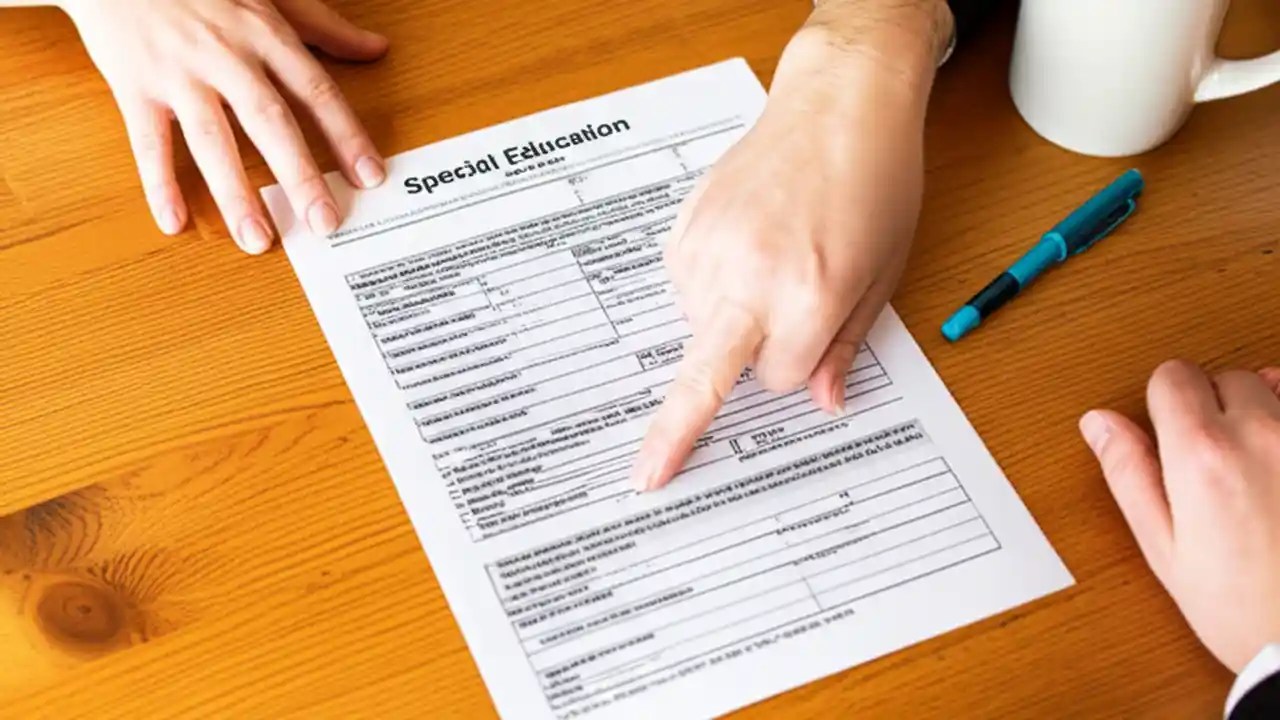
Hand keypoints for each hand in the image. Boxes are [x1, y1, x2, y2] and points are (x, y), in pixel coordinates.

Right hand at [62, 0, 388, 252]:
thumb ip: (325, 26)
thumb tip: (375, 48)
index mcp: (263, 33)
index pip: (315, 90)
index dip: (346, 134)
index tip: (371, 175)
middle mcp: (224, 55)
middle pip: (269, 121)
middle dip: (300, 175)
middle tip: (324, 222)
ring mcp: (178, 73)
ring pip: (211, 140)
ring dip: (235, 194)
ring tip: (258, 239)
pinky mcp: (134, 86)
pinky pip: (149, 142)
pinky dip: (159, 183)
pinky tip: (175, 222)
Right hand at [630, 10, 947, 492]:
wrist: (839, 103)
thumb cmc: (875, 182)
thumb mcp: (881, 272)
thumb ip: (845, 344)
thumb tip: (822, 401)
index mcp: (810, 293)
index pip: (780, 380)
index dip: (797, 366)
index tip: (804, 357)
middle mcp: (751, 276)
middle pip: (704, 378)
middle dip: (673, 432)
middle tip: (647, 476)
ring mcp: (709, 251)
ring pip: (704, 327)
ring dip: (729, 316)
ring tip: (768, 256)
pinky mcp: (683, 231)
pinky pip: (687, 289)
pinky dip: (710, 283)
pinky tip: (744, 242)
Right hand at [1081, 360, 1279, 671]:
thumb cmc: (1243, 609)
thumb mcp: (1165, 548)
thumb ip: (1129, 473)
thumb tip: (1099, 423)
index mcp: (1203, 456)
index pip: (1171, 376)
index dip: (1162, 402)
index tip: (1168, 432)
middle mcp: (1262, 435)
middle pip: (1226, 377)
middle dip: (1214, 407)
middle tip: (1213, 463)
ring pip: (1276, 387)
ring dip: (1262, 412)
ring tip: (1258, 465)